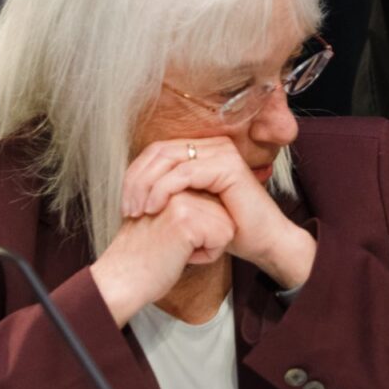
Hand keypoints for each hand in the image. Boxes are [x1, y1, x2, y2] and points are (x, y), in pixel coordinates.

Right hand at [89, 190, 235, 326]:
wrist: (121, 279)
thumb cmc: (144, 255)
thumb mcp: (166, 217)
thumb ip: (190, 203)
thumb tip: (221, 202)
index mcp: (172, 182)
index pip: (216, 203)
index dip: (203, 229)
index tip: (173, 236)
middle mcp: (177, 185)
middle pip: (224, 213)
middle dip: (207, 236)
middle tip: (173, 245)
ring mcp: (182, 199)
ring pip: (226, 225)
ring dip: (207, 246)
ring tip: (176, 249)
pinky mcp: (187, 218)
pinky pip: (223, 239)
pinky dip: (208, 255)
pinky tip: (180, 255)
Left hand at [121, 137, 315, 289]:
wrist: (262, 242)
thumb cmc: (227, 228)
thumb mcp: (190, 206)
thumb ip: (168, 190)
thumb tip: (134, 187)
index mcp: (203, 150)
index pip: (157, 151)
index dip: (135, 175)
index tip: (126, 204)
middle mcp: (213, 145)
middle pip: (158, 151)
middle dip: (136, 180)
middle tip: (127, 209)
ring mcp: (222, 152)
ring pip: (167, 159)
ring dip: (145, 186)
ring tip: (137, 211)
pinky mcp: (228, 166)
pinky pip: (184, 173)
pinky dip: (162, 190)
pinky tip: (153, 208)